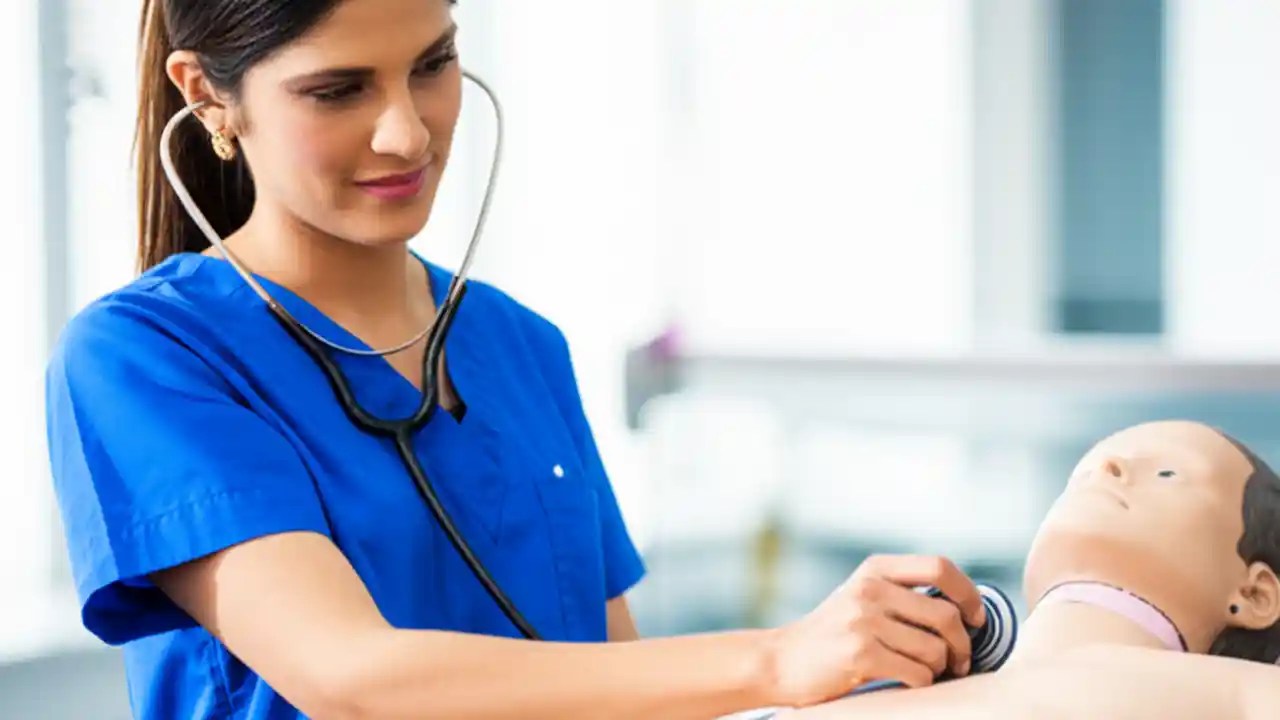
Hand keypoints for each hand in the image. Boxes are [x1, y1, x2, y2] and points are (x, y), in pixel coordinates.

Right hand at [762, 554, 986, 707]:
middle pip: (945, 615)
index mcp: (875, 569)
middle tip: (959, 661)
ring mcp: (864, 621)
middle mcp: (870, 589)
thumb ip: (903, 593)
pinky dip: (922, 683)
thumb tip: (965, 608)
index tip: (976, 618)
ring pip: (935, 650)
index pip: (940, 567)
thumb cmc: (833, 633)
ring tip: (929, 672)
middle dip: (962, 644)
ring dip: (941, 668)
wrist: (783, 660)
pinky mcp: (860, 654)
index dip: (968, 593)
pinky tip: (909, 682)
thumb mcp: (862, 596)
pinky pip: (917, 674)